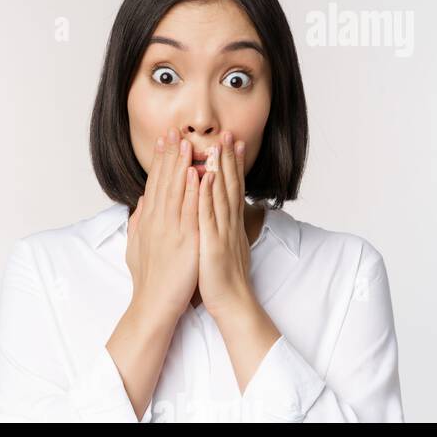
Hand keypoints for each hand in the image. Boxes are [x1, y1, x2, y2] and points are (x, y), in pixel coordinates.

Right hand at [125, 128, 200, 321]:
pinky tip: (198, 173)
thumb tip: (142, 202)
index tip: (165, 140)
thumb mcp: (138, 245)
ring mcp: (170, 229)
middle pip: (164, 181)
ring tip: (186, 142)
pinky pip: (190, 210)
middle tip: (174, 131)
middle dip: (169, 155)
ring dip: (181, 165)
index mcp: (149, 220)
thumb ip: (139, 222)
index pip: (155, 183)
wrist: (153, 303)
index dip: (160, 160)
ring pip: (176, 191)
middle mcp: (157, 220)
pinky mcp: (184, 240)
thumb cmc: (149, 278)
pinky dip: (194, 190)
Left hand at [197, 131, 256, 316]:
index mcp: (227, 224)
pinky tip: (205, 175)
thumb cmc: (222, 278)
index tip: (229, 143)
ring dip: (220, 167)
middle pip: (229, 185)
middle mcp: (228, 224)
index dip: (230, 165)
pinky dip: (207, 193)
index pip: (230, 189)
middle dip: (228, 158)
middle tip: (228, 133)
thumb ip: (218, 228)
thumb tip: (216, 215)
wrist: (232, 303)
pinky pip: (209, 214)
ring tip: (218, 144)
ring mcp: (222, 232)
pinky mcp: (212, 243)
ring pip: (221, 194)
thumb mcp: (221, 247)